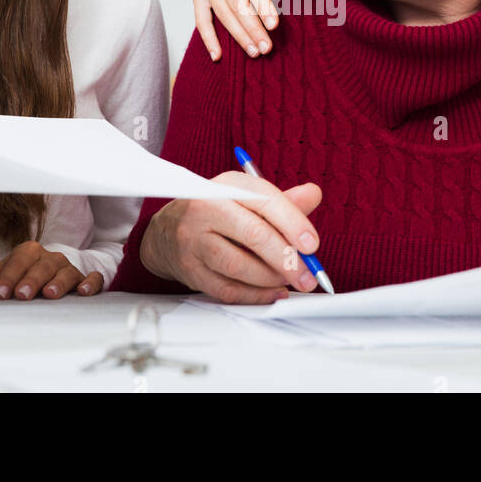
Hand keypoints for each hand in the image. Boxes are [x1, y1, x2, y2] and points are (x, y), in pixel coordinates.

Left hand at [0, 240, 102, 299]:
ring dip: (58, 282)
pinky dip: (90, 283)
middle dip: (31, 280)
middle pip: (42, 266)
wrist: (52, 274)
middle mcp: (50, 258)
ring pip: (66, 272)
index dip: (8, 277)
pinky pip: (93, 278)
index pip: (18, 261)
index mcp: (29, 253)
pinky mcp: (85, 280)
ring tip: (49, 294)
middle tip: (21, 295)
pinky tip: (82, 292)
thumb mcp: (5, 275)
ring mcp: (68, 268)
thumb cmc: (23, 276)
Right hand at [140, 170, 322, 303]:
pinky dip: (254, 295)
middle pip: (252, 234)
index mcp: (227, 186)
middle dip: (287, 258)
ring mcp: (194, 241)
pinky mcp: (190, 270)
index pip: (264, 201)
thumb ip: (282, 201)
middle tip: (308, 275)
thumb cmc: (217, 212)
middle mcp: (206, 209)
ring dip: (270, 278)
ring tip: (288, 280)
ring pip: (238, 265)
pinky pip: (226, 289)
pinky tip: (272, 293)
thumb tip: (313, 194)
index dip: (293, 223)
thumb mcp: (246, 196)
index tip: (312, 245)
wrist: (167, 232)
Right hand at [192, 0, 300, 60]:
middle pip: (235, 4)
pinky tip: (218, 56)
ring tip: (254, 52)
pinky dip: (208, 39)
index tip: (274, 26)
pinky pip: (200, 19)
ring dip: (238, 36)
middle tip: (266, 48)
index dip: (262, 6)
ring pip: (222, 14)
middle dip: (252, 28)